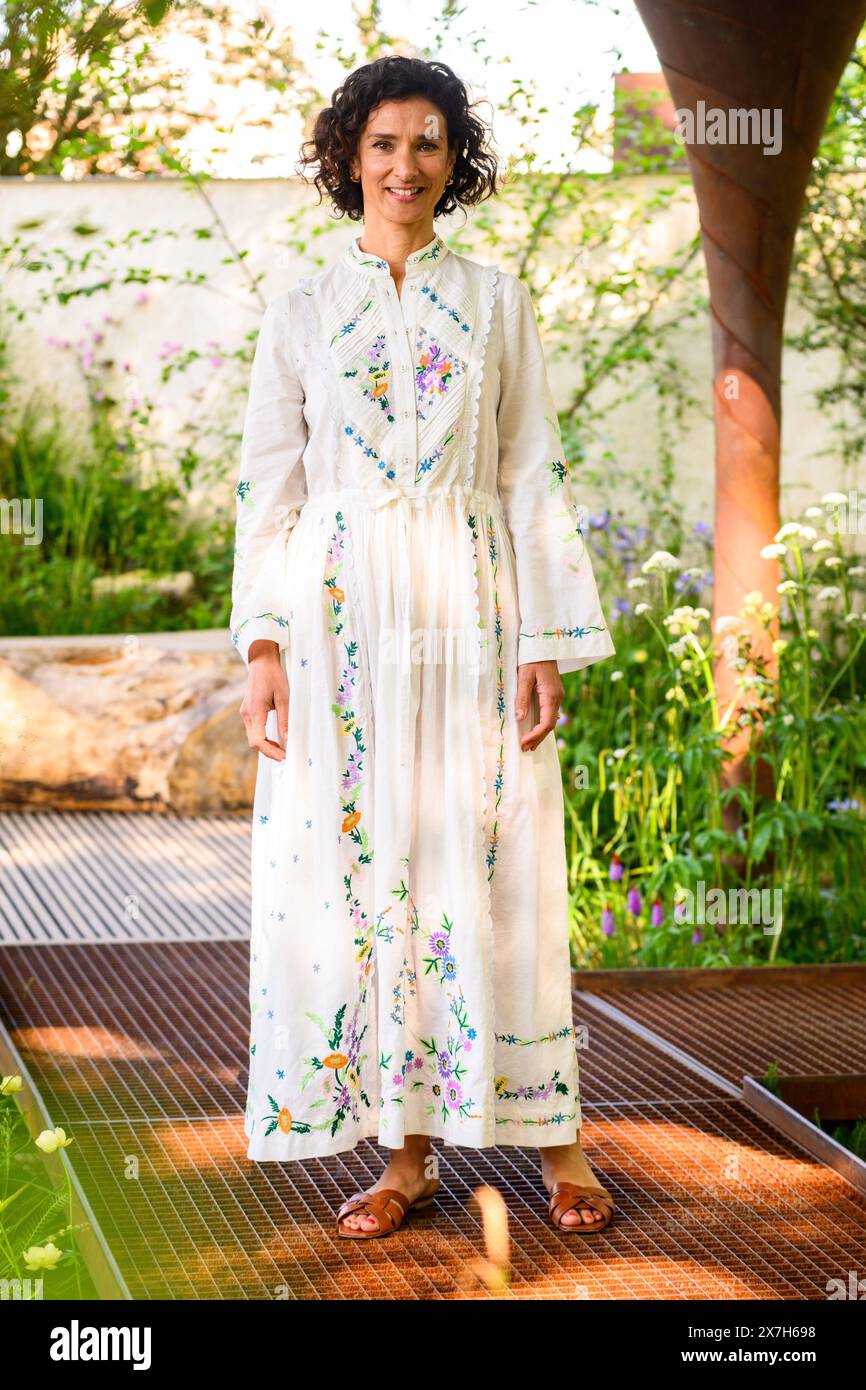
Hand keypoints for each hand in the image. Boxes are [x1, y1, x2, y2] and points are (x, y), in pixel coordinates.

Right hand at [240, 640, 288, 760]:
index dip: (270, 752)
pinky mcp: (247, 711)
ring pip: (253, 737)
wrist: (261, 661)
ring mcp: (245, 713)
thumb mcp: (284, 698)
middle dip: (269, 751)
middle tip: (285, 755)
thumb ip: (285, 720)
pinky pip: (253, 730)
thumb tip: (287, 740)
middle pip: (254, 742)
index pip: (258, 740)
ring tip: (282, 749)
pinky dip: (263, 738)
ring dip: (266, 745)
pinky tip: (275, 739)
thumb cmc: (274, 676)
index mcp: (254, 711)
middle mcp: (246, 714)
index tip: (284, 756)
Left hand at [515, 659, 563, 751]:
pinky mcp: (553, 693)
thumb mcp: (524, 677)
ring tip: (529, 744)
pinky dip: (542, 724)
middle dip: (538, 738)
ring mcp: (557, 696)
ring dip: (540, 733)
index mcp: (551, 695)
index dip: (535, 735)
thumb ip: (522, 698)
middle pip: (550, 724)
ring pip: (550, 720)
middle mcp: (557, 698)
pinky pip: (549, 713)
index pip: (546, 722)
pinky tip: (534, 728)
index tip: (524, 742)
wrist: (543, 643)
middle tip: (525, 749)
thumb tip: (520, 718)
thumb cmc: (532, 658)